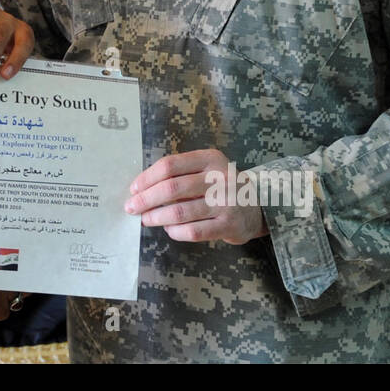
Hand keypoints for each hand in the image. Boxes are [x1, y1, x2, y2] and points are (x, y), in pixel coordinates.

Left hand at [124, 149, 268, 244]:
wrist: (257, 207)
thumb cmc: (221, 187)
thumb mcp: (207, 170)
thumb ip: (180, 175)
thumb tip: (141, 188)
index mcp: (210, 159)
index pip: (170, 165)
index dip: (147, 178)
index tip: (133, 189)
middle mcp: (219, 178)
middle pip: (172, 188)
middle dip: (146, 199)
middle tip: (131, 207)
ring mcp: (225, 202)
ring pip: (180, 212)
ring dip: (156, 217)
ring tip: (146, 219)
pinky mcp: (229, 225)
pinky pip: (193, 231)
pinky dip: (175, 232)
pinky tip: (168, 229)